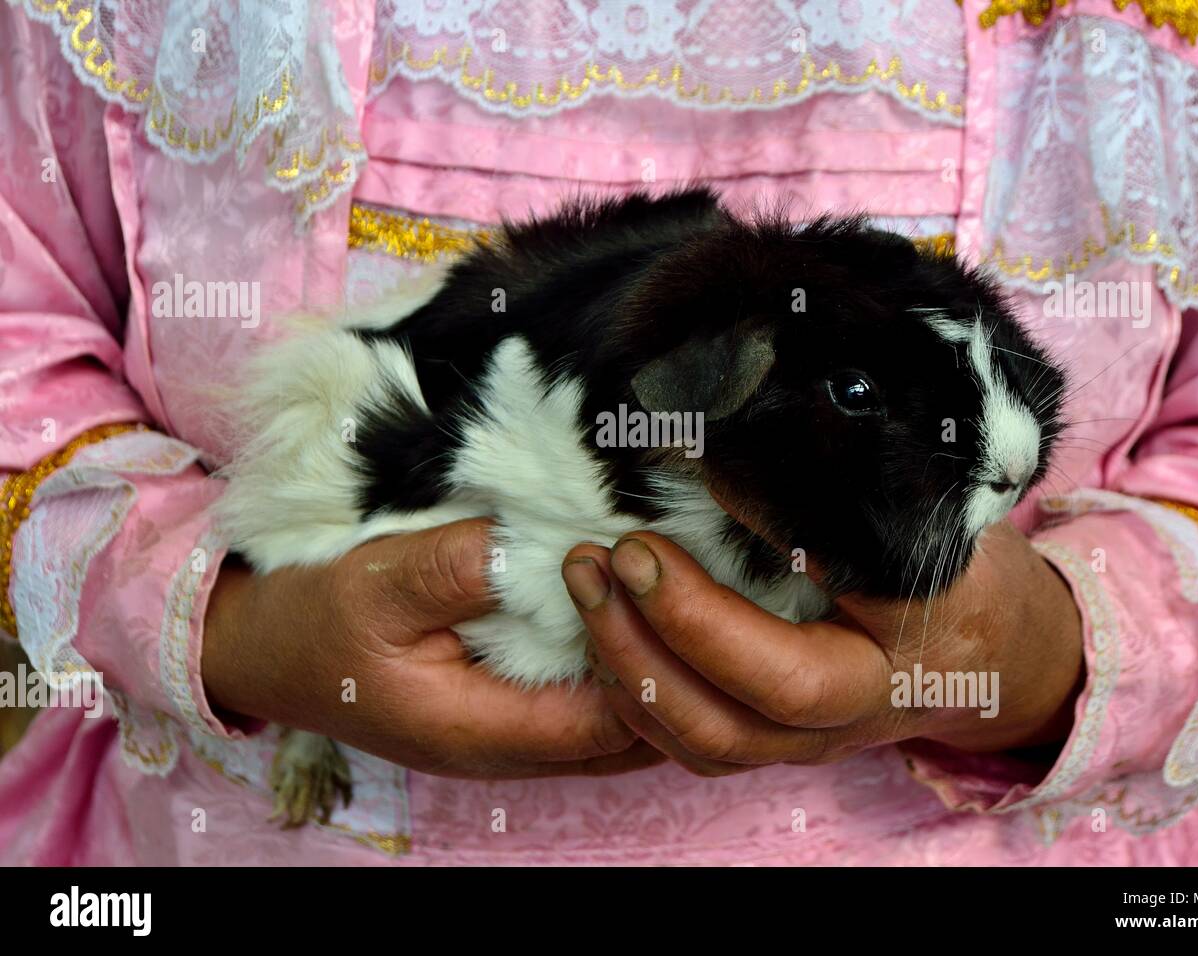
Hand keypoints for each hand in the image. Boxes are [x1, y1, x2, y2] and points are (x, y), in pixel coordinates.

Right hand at [202, 518, 661, 777]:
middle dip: (663, 674)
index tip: (658, 584)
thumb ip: (456, 568)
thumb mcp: (376, 582)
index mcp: (479, 730)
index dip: (650, 658)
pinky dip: (611, 669)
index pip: (609, 721)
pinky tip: (622, 615)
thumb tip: (536, 545)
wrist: (259, 650)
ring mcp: (504, 739)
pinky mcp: (499, 715)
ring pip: (610, 729)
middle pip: (627, 737)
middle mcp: (503, 751)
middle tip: (681, 592)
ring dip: (642, 672)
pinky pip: (580, 708)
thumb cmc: (314, 619)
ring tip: (664, 600)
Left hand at [560, 521, 1083, 776]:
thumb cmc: (959, 558)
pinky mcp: (779, 747)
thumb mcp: (938, 506)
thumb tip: (734, 422)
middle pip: (755, 704)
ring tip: (584, 580)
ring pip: (712, 739)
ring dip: (632, 666)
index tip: (687, 492)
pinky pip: (694, 749)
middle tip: (607, 553)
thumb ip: (856, 481)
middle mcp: (865, 705)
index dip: (736, 581)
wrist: (991, 649)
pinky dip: (635, 699)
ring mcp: (818, 740)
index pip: (834, 612)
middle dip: (664, 632)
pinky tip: (600, 633)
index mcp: (919, 634)